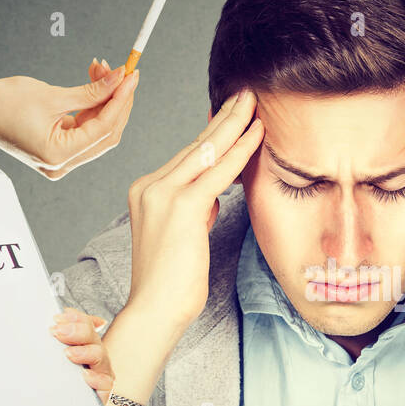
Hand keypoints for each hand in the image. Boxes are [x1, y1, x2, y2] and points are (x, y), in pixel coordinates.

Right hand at [0, 59, 139, 179]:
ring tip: (102, 70)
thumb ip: (90, 91)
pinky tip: (94, 83)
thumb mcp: (51, 95)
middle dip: (116, 101)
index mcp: (59, 156)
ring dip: (104, 101)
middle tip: (123, 72)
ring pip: (97, 131)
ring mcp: (60, 162)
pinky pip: (84, 130)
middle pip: (105, 134)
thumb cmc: (2, 102)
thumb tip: (120, 79)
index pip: (103, 128)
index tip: (131, 76)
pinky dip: (91, 107)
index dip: (121, 100)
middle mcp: (61, 165)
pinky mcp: (57, 152)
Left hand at [48, 307, 113, 402]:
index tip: (57, 319)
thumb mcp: (46, 358)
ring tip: (69, 354)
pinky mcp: (102, 392)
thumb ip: (47, 341)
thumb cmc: (52, 382)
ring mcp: (100, 372)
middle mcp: (93, 355)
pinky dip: (96, 378)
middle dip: (77, 331)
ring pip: (100, 356)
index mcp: (82, 343)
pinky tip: (85, 376)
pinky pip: (105, 383)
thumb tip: (46, 323)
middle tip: (58, 332)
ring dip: (85, 352)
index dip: (75, 318)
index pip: (85, 324)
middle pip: (93, 337)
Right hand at [120, 87, 262, 331]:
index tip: (231, 113)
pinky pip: (219, 171)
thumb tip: (211, 194)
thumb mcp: (183, 236)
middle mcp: (150, 186)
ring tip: (256, 102)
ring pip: (207, 150)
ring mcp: (162, 194)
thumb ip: (194, 209)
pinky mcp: (181, 206)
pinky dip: (241, 150)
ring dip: (235, 124)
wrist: (154, 310)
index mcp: (146, 191)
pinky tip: (258, 133)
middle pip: (195, 145)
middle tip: (246, 94)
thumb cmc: (172, 284)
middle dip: (224, 118)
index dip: (213, 134)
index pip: (187, 156)